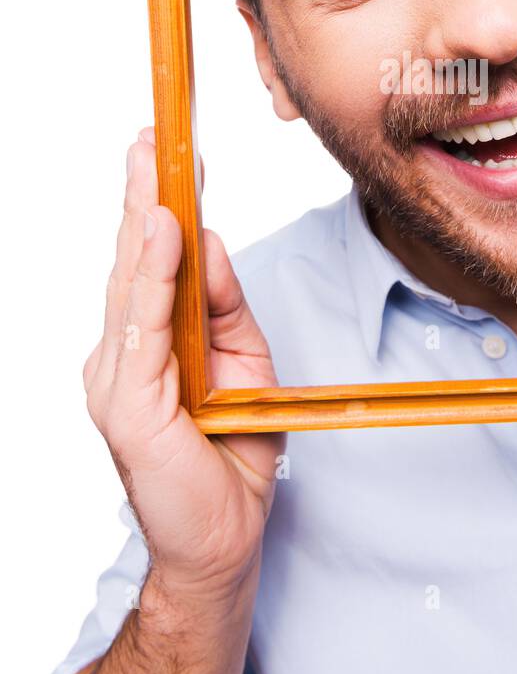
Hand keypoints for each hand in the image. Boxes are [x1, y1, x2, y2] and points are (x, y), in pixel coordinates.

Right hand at [83, 126, 285, 600]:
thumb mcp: (242, 362)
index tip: (167, 150)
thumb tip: (210, 241)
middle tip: (154, 134)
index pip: (151, 261)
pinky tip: (161, 231)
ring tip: (153, 161)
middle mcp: (121, 355)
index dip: (158, 202)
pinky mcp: (127, 405)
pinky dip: (154, 274)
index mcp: (147, 344)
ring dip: (145, 215)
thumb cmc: (229, 454)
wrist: (223, 540)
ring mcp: (117, 379)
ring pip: (134, 281)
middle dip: (145, 192)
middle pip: (135, 259)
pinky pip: (145, 326)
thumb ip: (223, 306)